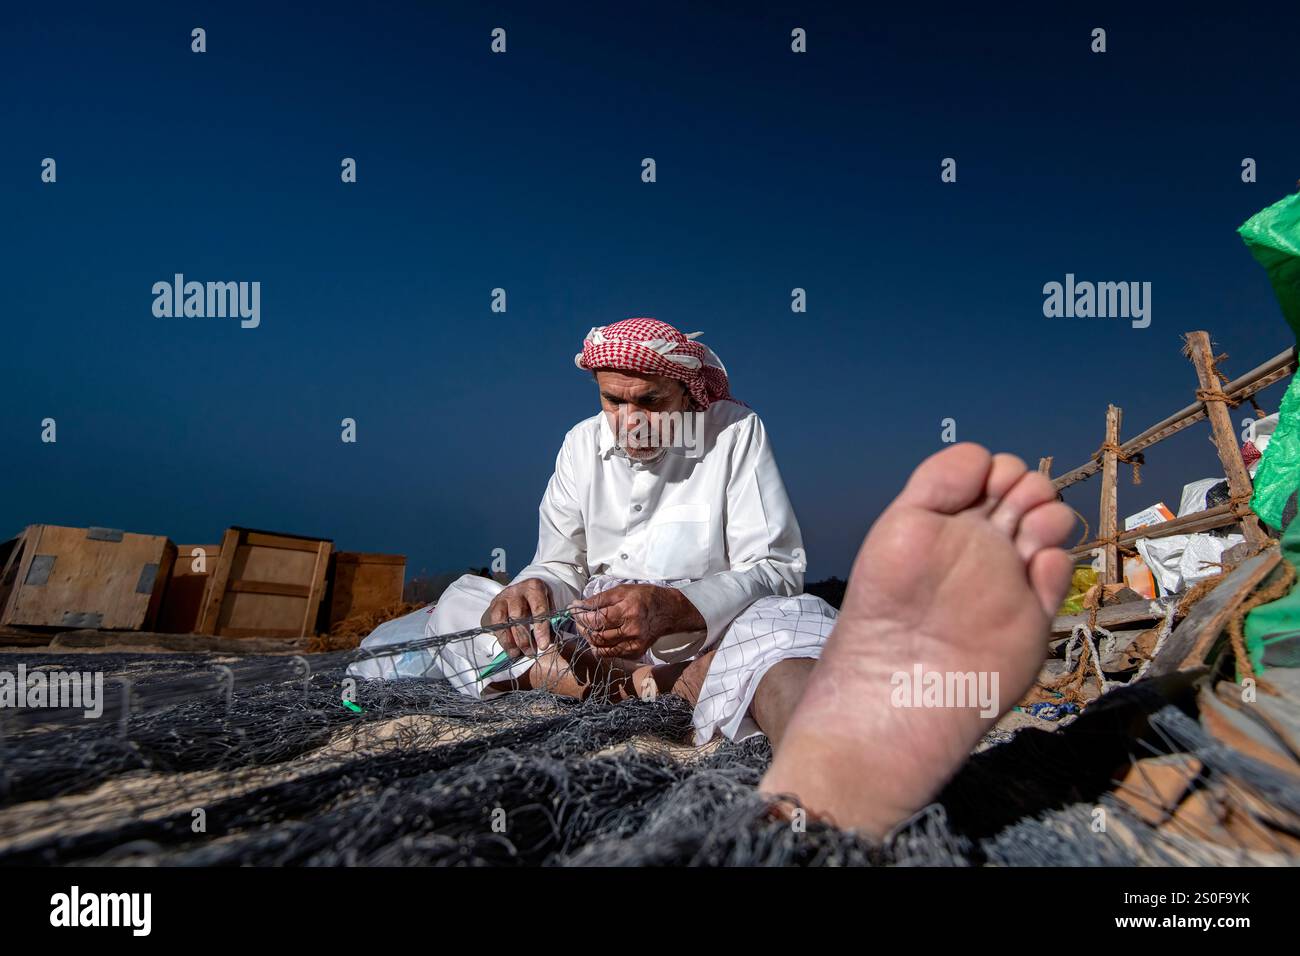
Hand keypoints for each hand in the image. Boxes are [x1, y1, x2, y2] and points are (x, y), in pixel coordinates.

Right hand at [481, 578, 554, 657]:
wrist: (522, 593)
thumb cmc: (539, 604)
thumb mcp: (549, 607)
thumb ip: (550, 622)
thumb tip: (549, 642)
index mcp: (535, 587)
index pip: (539, 609)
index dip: (541, 629)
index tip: (543, 646)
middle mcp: (518, 590)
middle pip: (518, 615)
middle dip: (524, 638)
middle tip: (530, 653)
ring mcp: (504, 598)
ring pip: (503, 620)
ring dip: (510, 641)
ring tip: (517, 654)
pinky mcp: (494, 606)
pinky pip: (495, 625)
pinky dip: (502, 639)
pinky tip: (509, 649)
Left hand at [570, 584, 705, 658]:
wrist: (668, 611)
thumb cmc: (644, 597)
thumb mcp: (622, 590)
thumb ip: (599, 599)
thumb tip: (577, 605)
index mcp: (627, 611)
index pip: (596, 620)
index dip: (580, 616)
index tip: (573, 610)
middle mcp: (631, 630)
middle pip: (597, 635)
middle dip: (582, 627)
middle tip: (578, 619)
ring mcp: (634, 644)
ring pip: (601, 647)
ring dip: (588, 638)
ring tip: (586, 628)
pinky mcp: (636, 652)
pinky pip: (611, 654)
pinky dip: (600, 648)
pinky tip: (598, 639)